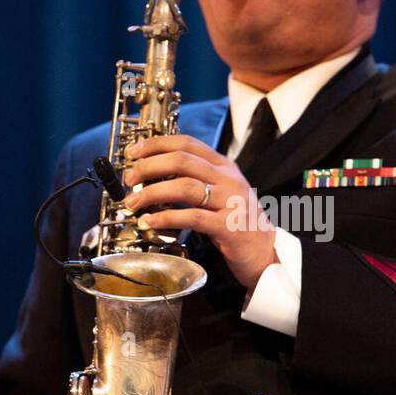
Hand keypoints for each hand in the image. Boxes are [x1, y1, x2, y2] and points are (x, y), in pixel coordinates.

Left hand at [122, 134, 278, 291]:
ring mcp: (230, 202)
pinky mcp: (229, 226)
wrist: (265, 252)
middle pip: (181, 160)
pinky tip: (151, 222)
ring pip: (184, 186)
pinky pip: (193, 217)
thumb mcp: (220, 192)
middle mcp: (228, 179)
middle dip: (148, 167)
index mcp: (224, 166)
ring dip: (152, 193)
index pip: (187, 143)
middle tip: (130, 180)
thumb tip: (153, 175)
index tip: (133, 153)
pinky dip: (167, 218)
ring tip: (134, 204)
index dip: (156, 144)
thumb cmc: (237, 222)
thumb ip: (195, 179)